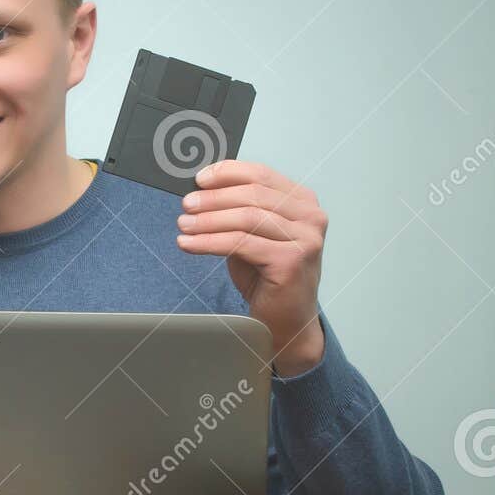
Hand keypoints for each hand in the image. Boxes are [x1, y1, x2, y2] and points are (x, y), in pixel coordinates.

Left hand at [174, 160, 326, 375]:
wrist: (286, 321)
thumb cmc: (269, 278)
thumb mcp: (253, 234)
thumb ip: (238, 210)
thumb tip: (202, 191)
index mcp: (303, 202)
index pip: (261, 175)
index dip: (227, 173)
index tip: (200, 179)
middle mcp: (310, 217)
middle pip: (252, 195)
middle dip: (213, 198)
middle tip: (186, 204)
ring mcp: (305, 238)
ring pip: (246, 218)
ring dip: (208, 220)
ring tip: (183, 225)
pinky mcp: (291, 260)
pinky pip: (241, 243)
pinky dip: (209, 242)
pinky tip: (189, 244)